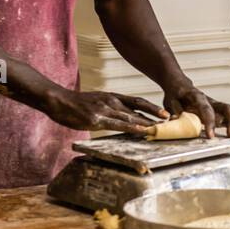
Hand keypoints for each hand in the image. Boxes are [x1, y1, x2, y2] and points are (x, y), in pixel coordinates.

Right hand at [47, 89, 164, 134]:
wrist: (59, 101)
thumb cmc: (77, 104)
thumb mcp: (98, 101)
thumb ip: (112, 109)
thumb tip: (125, 118)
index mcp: (113, 96)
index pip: (138, 101)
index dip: (153, 108)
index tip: (165, 114)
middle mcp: (112, 101)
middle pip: (139, 108)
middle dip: (156, 116)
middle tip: (171, 122)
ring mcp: (105, 109)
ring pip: (131, 117)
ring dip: (147, 123)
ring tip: (161, 129)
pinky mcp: (97, 119)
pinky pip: (118, 124)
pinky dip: (132, 128)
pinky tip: (142, 131)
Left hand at [163, 85, 229, 139]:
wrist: (179, 86)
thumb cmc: (175, 95)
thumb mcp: (170, 102)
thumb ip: (175, 111)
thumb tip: (177, 119)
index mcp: (197, 97)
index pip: (206, 109)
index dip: (209, 122)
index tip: (211, 136)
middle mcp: (210, 100)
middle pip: (226, 108)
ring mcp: (216, 105)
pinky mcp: (219, 111)